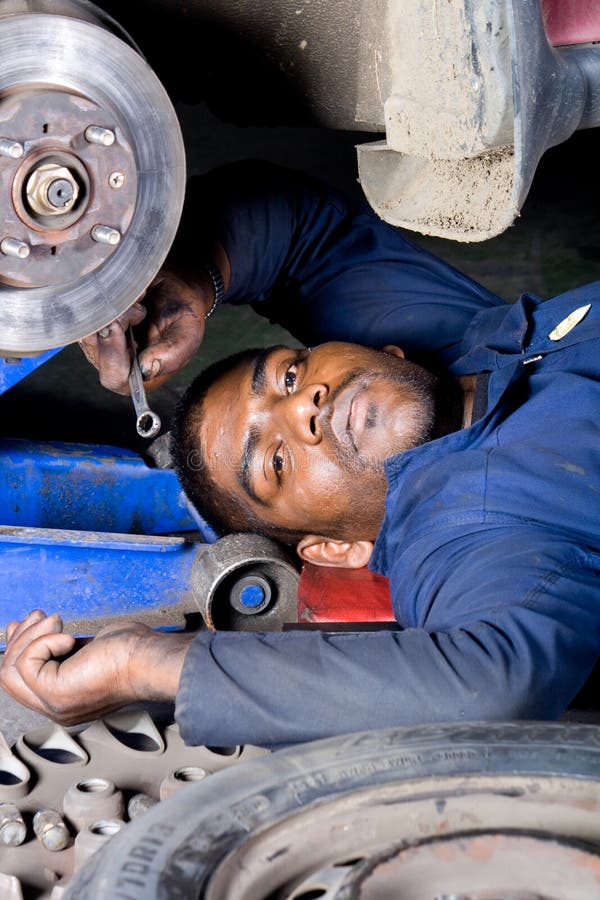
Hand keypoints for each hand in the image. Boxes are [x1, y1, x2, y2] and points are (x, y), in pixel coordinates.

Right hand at [0, 611, 193, 725]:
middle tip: (43, 617)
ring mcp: (53, 705)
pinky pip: (26, 663)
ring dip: (30, 636)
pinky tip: (68, 637)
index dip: (17, 647)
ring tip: (56, 622)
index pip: (18, 680)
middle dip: (19, 639)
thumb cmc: (129, 651)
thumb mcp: (83, 646)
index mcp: (63, 699)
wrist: (147, 660)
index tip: (28, 621)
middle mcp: (55, 708)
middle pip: (7, 678)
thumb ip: (56, 645)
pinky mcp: (54, 693)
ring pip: (10, 670)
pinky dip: (43, 641)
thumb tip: (27, 628)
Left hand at [78, 268, 213, 394]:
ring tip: (139, 305)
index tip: (118, 326)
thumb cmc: (184, 316)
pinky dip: (108, 300)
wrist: (178, 291)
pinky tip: (129, 298)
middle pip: (96, 349)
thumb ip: (171, 354)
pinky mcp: (93, 325)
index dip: (113, 354)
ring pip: (89, 328)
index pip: (114, 377)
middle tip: (140, 311)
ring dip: (114, 310)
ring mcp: (101, 344)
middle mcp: (116, 364)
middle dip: (116, 324)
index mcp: (139, 377)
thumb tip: (146, 368)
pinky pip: (87, 312)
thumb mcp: (187, 335)